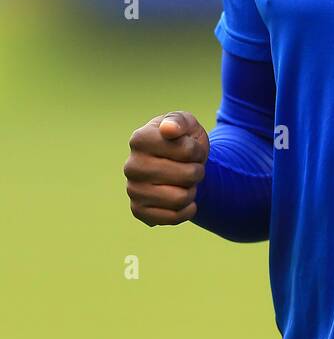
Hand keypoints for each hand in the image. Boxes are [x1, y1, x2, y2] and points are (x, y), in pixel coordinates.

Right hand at [124, 111, 208, 226]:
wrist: (177, 165)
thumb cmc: (182, 140)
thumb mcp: (185, 123)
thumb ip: (178, 121)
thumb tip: (168, 129)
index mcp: (140, 139)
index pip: (188, 150)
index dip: (197, 150)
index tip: (190, 147)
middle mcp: (131, 166)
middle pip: (188, 175)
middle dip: (197, 171)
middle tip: (190, 167)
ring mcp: (132, 189)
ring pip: (181, 198)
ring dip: (192, 191)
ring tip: (185, 182)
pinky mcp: (138, 210)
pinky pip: (174, 217)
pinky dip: (187, 210)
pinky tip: (184, 200)